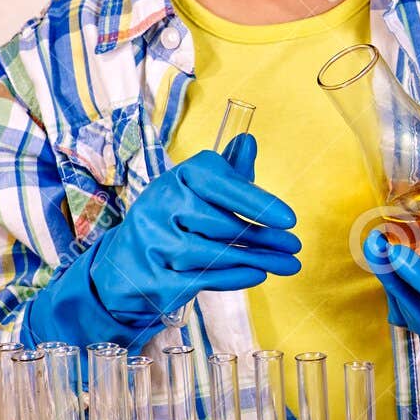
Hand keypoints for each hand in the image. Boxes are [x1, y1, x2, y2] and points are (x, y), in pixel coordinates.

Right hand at [22, 134, 299, 349]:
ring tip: (288, 264)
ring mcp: (152, 244)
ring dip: (257, 260)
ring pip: (212, 252)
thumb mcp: (194, 192)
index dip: (256, 202)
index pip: (217, 183)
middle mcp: (158, 207)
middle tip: (295, 246)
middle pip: (219, 223)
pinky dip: (233, 277)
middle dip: (264, 237)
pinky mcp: (152, 277)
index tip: (290, 219)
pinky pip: (199, 278)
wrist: (124, 265)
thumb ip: (226, 173)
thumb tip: (248, 141)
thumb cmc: (173, 223)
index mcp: (174, 179)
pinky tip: (259, 275)